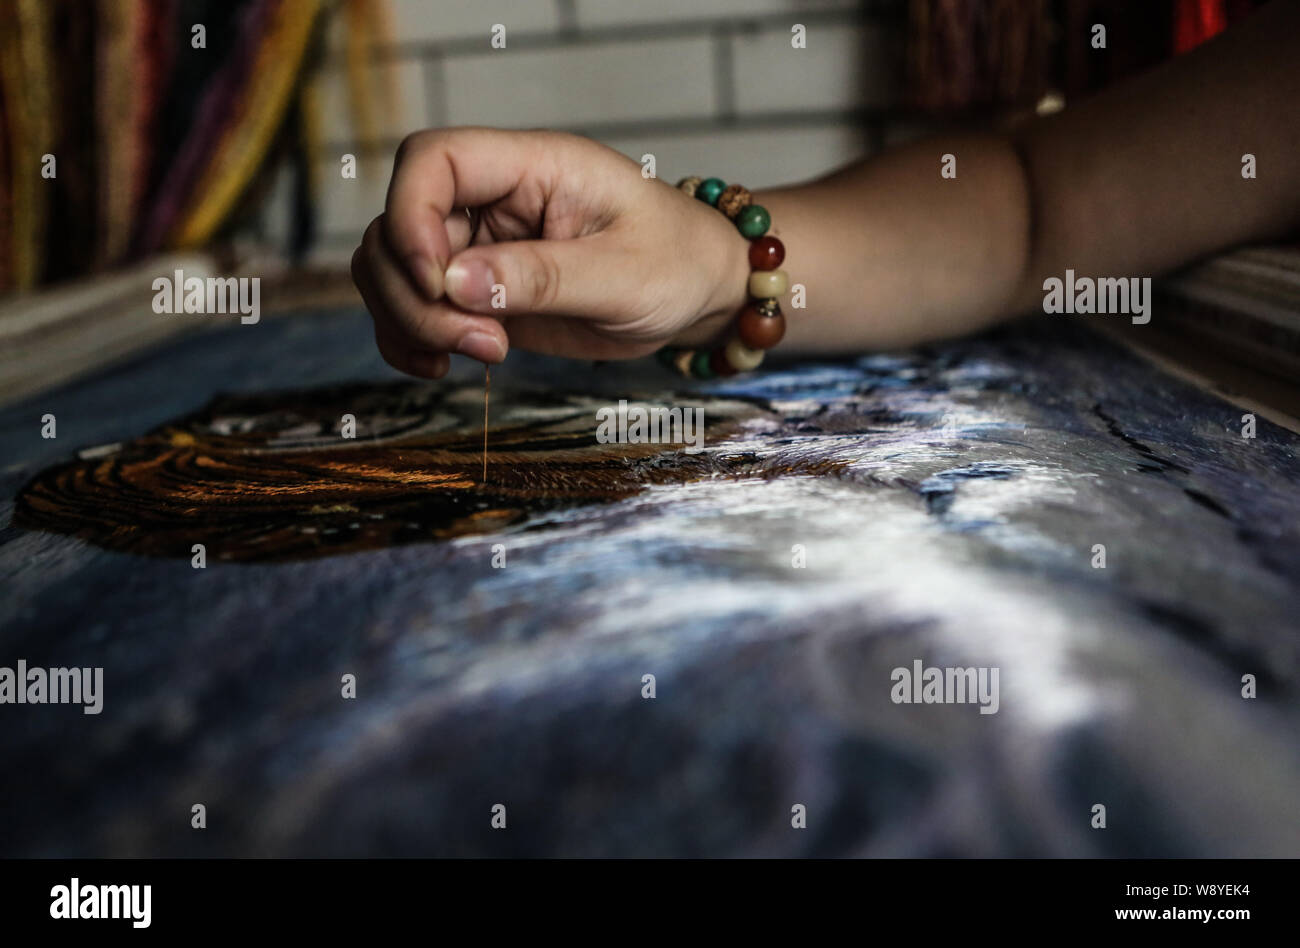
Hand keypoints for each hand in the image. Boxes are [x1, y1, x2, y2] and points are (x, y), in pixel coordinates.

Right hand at [350, 127, 751, 377]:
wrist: (698, 289)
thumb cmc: (678, 262)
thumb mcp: (624, 274)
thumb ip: (541, 277)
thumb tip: (453, 283)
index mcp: (533, 166)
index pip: (432, 159)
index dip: (411, 217)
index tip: (437, 282)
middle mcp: (493, 198)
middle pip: (397, 224)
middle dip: (414, 293)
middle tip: (483, 343)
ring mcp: (479, 244)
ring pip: (392, 268)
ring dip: (410, 320)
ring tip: (483, 353)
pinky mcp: (477, 290)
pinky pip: (411, 306)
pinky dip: (409, 338)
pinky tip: (442, 366)